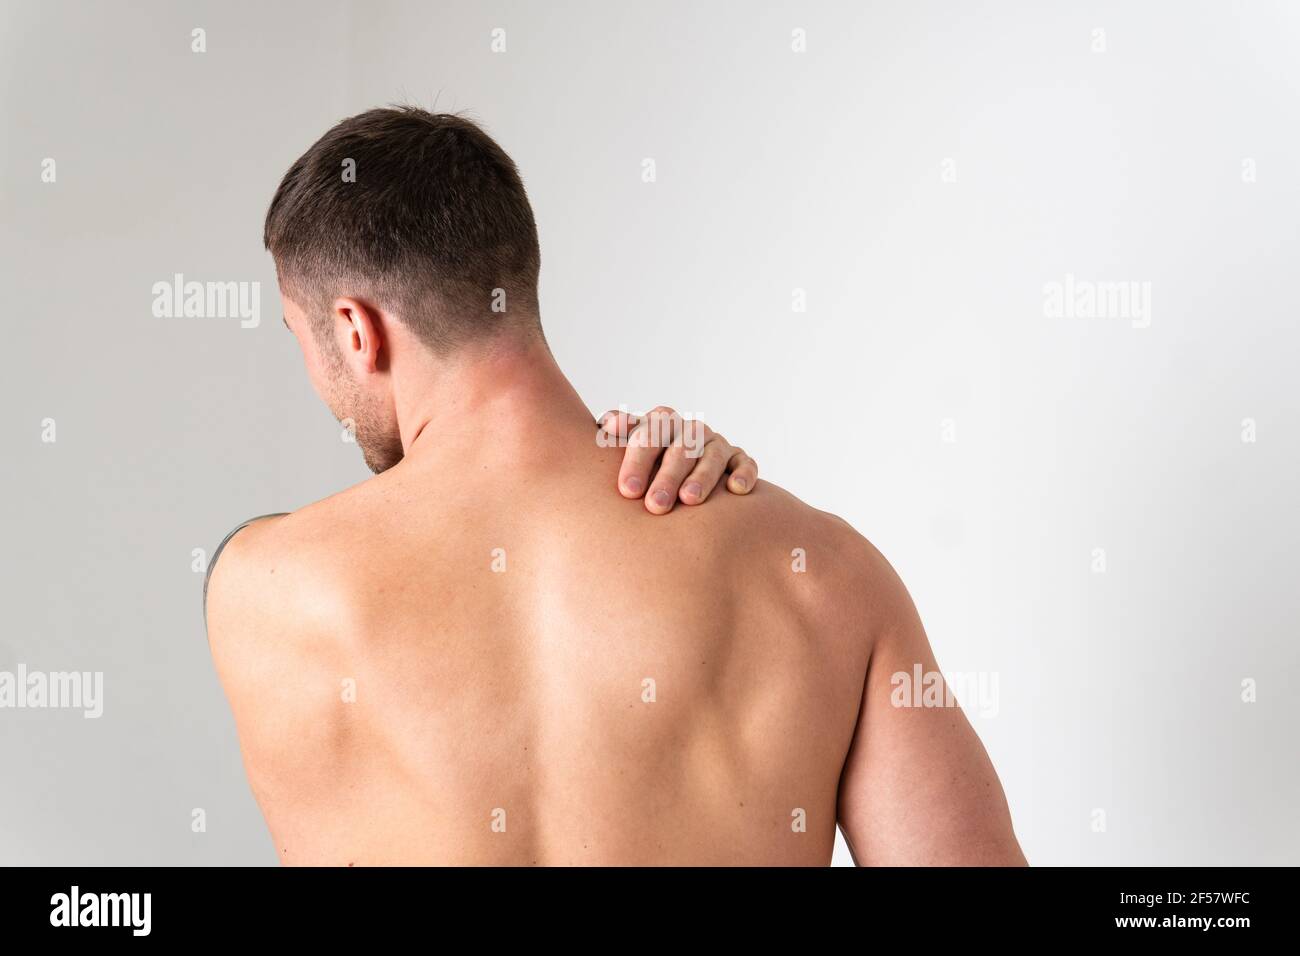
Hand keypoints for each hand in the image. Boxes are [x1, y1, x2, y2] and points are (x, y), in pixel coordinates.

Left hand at [597, 406, 757, 514]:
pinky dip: (743, 473)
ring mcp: (716, 444)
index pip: (650, 435)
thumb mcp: (625, 446)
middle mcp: (691, 430)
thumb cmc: (643, 462)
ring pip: (713, 455)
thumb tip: (610, 422)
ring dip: (702, 476)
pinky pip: (745, 463)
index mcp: (662, 422)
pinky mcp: (737, 459)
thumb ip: (615, 434)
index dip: (638, 462)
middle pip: (682, 448)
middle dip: (668, 476)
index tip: (628, 491)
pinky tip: (735, 489)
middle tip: (656, 505)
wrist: (671, 467)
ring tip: (690, 500)